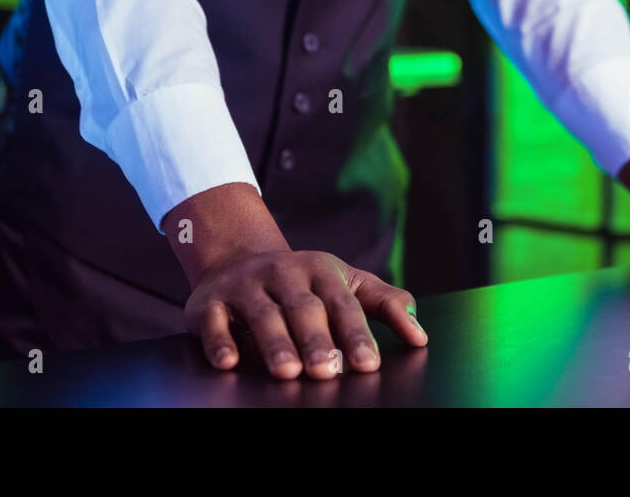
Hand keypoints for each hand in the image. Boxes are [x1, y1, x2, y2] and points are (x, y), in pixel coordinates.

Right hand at [183, 248, 425, 378]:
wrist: (237, 258)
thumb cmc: (303, 282)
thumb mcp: (347, 283)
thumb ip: (386, 305)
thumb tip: (420, 336)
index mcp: (321, 270)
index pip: (343, 304)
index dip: (356, 334)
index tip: (368, 364)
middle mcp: (283, 273)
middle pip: (303, 309)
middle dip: (316, 340)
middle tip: (326, 370)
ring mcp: (245, 285)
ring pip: (262, 314)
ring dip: (275, 343)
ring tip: (287, 372)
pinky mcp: (210, 301)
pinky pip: (213, 321)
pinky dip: (219, 341)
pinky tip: (228, 362)